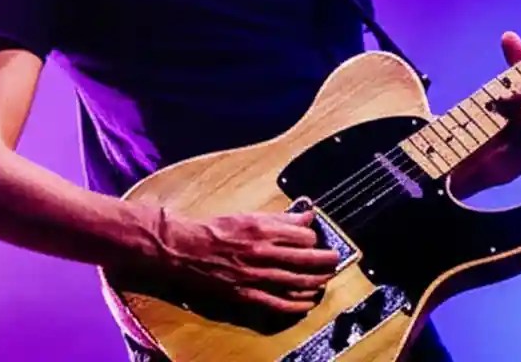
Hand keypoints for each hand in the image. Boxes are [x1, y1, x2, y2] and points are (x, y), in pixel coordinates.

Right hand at [150, 208, 338, 313]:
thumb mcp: (248, 216)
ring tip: (326, 279)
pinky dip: (298, 304)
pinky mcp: (247, 294)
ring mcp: (255, 275)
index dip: (314, 238)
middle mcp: (262, 252)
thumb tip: (305, 216)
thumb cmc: (215, 231)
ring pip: (297, 282)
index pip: (304, 235)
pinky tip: (307, 302)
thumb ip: (279, 218)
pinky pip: (279, 303)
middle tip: (335, 260)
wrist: (184, 250)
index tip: (316, 239)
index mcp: (262, 229)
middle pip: (306, 259)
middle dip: (326, 261)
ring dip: (317, 281)